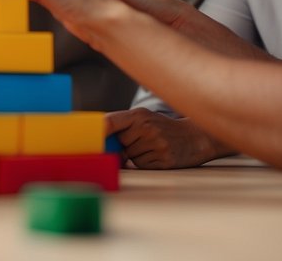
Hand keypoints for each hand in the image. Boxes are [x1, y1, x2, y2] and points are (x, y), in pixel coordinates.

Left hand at [105, 108, 226, 168]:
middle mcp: (147, 128)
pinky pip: (142, 166)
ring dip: (136, 156)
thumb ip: (122, 125)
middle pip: (120, 144)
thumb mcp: (144, 118)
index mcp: (139, 115)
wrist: (195, 137)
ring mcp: (156, 144)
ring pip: (130, 157)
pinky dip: (146, 163)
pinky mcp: (164, 160)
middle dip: (125, 146)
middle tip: (141, 141)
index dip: (96, 132)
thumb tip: (100, 140)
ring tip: (152, 147)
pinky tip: (157, 155)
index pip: (109, 122)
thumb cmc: (163, 128)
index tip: (87, 140)